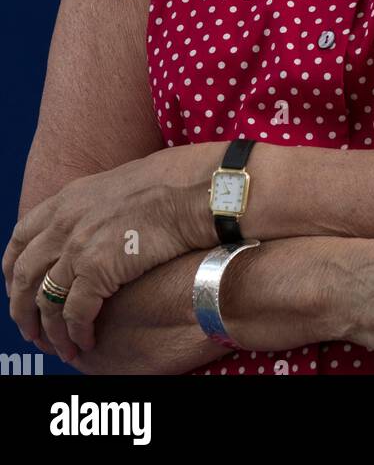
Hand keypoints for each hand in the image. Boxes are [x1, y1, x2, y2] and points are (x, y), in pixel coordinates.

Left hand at [2, 143, 219, 362]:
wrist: (195, 192)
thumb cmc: (170, 186)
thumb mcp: (116, 186)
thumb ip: (92, 207)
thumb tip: (91, 229)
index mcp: (67, 199)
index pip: (20, 237)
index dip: (14, 269)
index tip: (18, 288)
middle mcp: (65, 221)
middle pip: (24, 274)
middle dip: (22, 308)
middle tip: (32, 330)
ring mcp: (78, 244)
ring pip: (45, 300)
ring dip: (49, 330)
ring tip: (60, 347)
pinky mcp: (97, 268)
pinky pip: (75, 312)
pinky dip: (76, 332)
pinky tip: (86, 340)